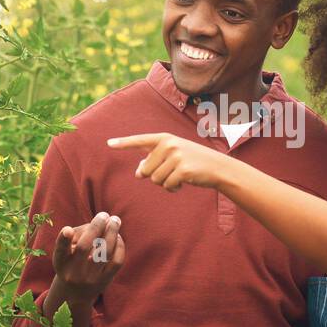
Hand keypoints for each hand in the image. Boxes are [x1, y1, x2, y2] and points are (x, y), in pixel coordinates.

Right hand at [49, 211, 124, 303]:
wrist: (76, 294)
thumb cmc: (71, 264)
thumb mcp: (66, 254)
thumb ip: (78, 236)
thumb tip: (102, 221)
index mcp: (60, 263)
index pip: (60, 251)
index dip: (63, 240)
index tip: (68, 229)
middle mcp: (73, 272)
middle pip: (84, 248)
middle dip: (95, 227)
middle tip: (104, 214)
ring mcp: (90, 278)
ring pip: (104, 252)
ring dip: (111, 232)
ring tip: (115, 220)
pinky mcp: (105, 281)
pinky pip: (116, 261)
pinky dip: (119, 246)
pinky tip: (118, 237)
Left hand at [106, 133, 230, 191]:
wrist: (217, 167)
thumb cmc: (193, 161)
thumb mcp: (174, 155)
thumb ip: (154, 159)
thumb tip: (138, 173)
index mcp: (165, 138)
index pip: (140, 140)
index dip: (123, 143)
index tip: (108, 143)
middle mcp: (169, 145)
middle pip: (146, 169)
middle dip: (155, 176)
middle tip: (171, 172)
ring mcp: (176, 157)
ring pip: (155, 179)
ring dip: (165, 183)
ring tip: (179, 176)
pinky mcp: (183, 170)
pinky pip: (167, 185)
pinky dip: (173, 188)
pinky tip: (183, 183)